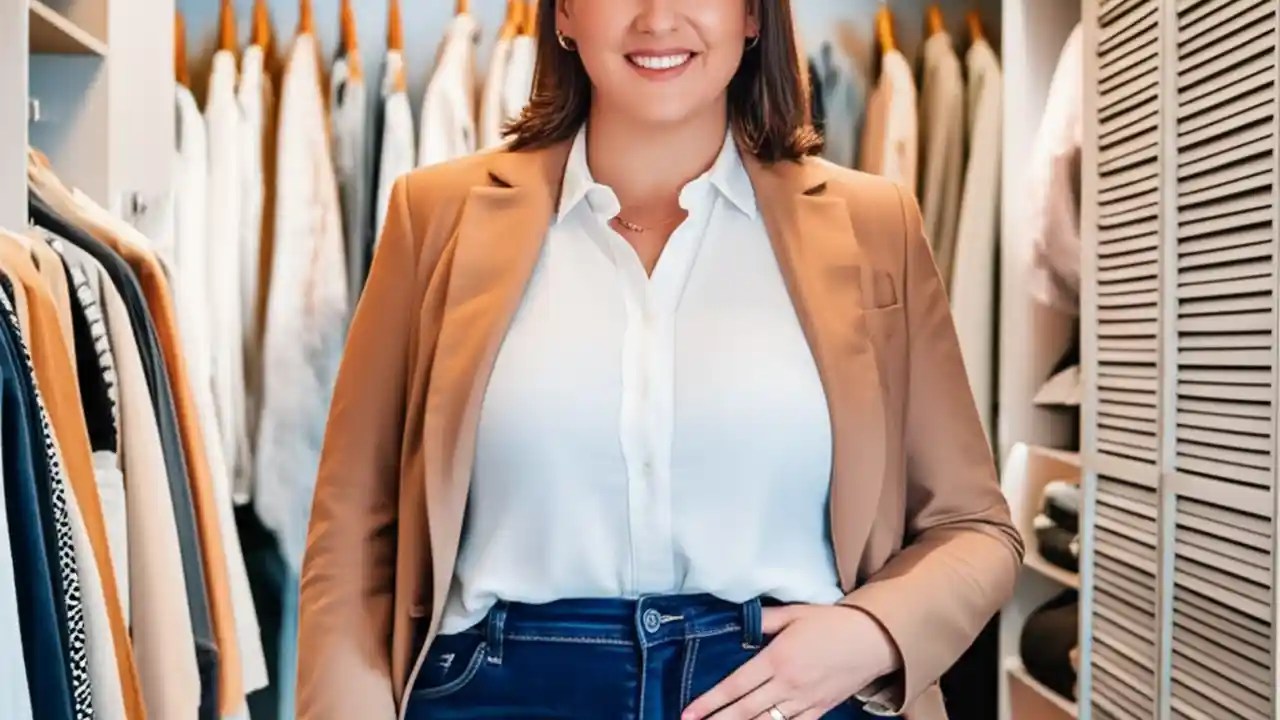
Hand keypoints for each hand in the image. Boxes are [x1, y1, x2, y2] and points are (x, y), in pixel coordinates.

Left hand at [681, 604, 899, 719]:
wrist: (873, 639)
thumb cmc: (832, 622)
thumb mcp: (796, 613)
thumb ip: (766, 620)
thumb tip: (744, 622)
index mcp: (776, 659)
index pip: (735, 685)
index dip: (710, 702)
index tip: (688, 712)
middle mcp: (787, 684)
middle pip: (744, 710)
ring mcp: (804, 701)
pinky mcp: (820, 710)